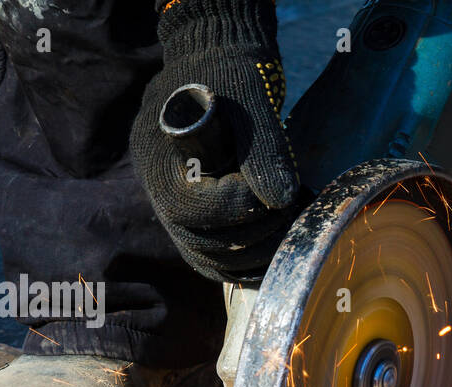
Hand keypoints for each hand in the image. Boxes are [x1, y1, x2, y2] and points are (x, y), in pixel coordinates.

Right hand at [131, 0, 302, 282]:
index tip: (278, 193)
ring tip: (291, 225)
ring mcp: (173, 203)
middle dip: (256, 234)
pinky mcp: (196, 214)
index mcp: (159, 154)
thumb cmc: (233, 71)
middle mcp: (157, 185)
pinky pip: (213, 256)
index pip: (192, 208)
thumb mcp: (252, 101)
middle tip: (294, 211)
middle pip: (199, 241)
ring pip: (207, 256)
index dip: (240, 209)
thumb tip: (279, 200)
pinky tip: (278, 247)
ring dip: (255, 254)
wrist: (221, 58)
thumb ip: (264, 150)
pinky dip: (246, 262)